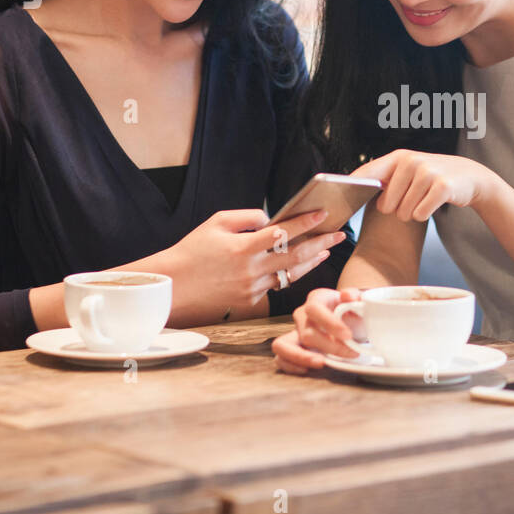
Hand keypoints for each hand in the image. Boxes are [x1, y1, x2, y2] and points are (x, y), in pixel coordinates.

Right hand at [170, 208, 346, 313]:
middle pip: (296, 256)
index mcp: (243, 248)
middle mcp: (251, 270)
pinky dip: (289, 273)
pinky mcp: (251, 300)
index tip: (324, 213)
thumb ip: (247, 217)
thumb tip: (273, 219)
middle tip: (340, 234)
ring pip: (291, 274)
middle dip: (322, 243)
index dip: (306, 222)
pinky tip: (301, 264)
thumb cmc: (194, 249)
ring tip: (327, 250)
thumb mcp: (217, 222)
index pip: (283, 232)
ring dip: (312, 261)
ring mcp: (252, 288)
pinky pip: (276, 284)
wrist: (174, 285)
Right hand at [272, 287, 364, 373]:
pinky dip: (291, 366)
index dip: (329, 323)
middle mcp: (301, 315)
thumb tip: (348, 296)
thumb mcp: (355, 299)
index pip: (314, 309)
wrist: (347, 318)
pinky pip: (280, 358)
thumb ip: (354, 296)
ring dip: (301, 357)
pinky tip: (309, 369)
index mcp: (316, 300)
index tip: (348, 335)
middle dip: (328, 346)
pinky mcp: (291, 348)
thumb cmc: (349, 310)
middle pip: (306, 332)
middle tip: (350, 353)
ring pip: (283, 345)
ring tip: (322, 363)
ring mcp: (294, 332)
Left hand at [352, 149, 498, 221]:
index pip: (367, 173)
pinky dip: (424, 214)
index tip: (335, 197)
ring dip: (412, 213)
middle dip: (396, 210)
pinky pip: (420, 214)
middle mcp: (410, 161)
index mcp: (398, 157)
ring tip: (424, 199)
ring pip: (404, 212)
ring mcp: (427, 172)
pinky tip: (434, 203)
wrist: (469, 176)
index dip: (352, 186)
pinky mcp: (442, 186)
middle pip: (386, 204)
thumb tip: (353, 191)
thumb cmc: (432, 178)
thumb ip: (385, 179)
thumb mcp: (409, 172)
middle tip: (411, 200)